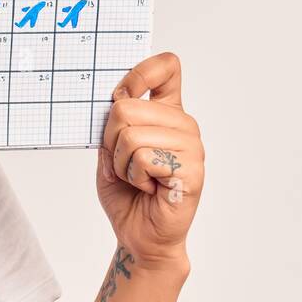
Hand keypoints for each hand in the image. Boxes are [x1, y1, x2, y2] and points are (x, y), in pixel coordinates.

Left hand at [96, 51, 203, 269]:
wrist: (138, 234)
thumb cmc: (126, 193)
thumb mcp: (110, 150)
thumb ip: (113, 122)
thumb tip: (115, 99)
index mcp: (166, 113)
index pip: (166, 67)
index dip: (138, 73)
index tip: (119, 93)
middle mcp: (183, 124)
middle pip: (125, 108)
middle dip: (110, 141)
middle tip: (123, 162)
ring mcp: (191, 146)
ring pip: (131, 136)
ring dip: (121, 163)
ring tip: (136, 178)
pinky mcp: (192, 169)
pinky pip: (144, 158)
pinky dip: (134, 177)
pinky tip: (148, 188)